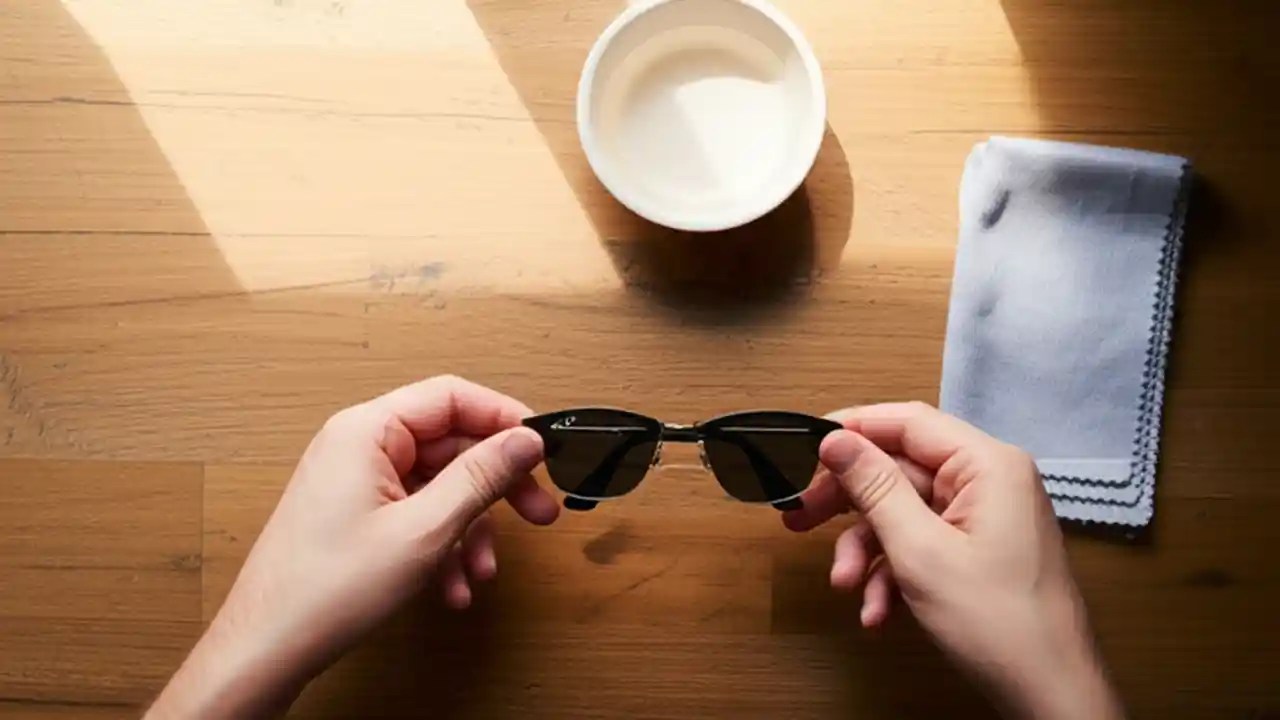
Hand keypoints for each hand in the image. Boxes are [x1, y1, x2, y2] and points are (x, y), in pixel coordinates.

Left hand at [147, 376, 556, 718]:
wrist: (268, 648)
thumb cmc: (325, 589)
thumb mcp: (424, 529)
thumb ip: (481, 477)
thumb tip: (524, 440)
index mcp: (367, 431)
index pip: (452, 397)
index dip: (503, 418)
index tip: (542, 448)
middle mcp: (360, 447)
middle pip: (451, 445)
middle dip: (497, 486)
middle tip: (539, 511)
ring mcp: (357, 482)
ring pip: (439, 488)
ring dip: (471, 530)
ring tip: (485, 570)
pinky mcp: (358, 515)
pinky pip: (417, 515)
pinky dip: (443, 546)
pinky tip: (453, 587)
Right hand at [783, 402, 1122, 719]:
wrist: (1050, 694)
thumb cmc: (1003, 626)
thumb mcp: (920, 552)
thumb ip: (874, 488)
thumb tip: (835, 440)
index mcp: (988, 466)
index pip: (908, 422)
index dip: (852, 429)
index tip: (805, 449)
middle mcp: (990, 482)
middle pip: (899, 469)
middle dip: (848, 501)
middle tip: (799, 516)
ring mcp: (985, 516)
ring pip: (904, 513)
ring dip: (867, 550)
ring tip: (844, 584)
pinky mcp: (979, 549)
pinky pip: (922, 543)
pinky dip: (893, 572)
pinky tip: (877, 610)